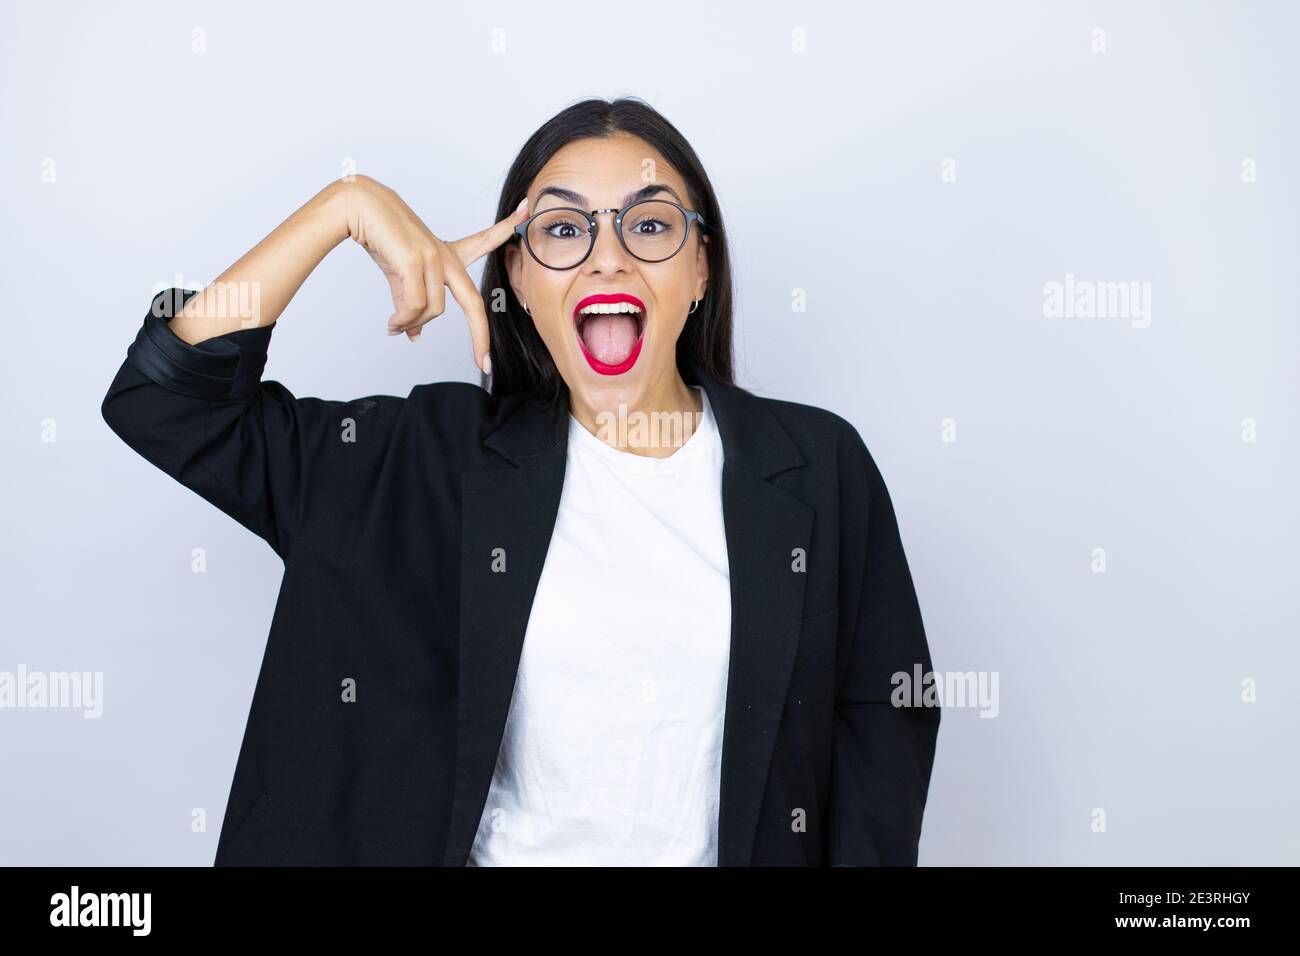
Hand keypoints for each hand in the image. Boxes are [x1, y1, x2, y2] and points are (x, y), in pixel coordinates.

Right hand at [344, 175, 528, 371]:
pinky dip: (403, 320)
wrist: (357, 206)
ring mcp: (433, 257)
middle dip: (480, 338)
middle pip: (474, 304)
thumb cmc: (381, 237)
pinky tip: (392, 323)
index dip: (506, 228)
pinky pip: (415, 306)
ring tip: (395, 326)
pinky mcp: (416, 261)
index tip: (526, 211)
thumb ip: (413, 306)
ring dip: (412, 325)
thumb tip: (415, 336)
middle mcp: (446, 256)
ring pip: (433, 311)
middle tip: (484, 365)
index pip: (484, 241)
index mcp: (448, 254)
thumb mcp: (402, 275)